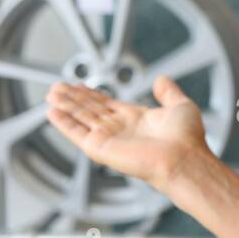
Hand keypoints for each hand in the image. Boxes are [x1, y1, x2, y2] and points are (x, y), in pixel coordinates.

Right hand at [44, 76, 210, 201]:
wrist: (183, 158)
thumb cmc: (186, 138)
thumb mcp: (180, 106)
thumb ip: (169, 92)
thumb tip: (162, 79)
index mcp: (136, 118)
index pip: (107, 104)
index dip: (92, 94)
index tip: (79, 86)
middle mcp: (120, 128)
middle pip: (90, 109)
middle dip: (73, 98)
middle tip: (57, 87)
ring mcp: (109, 138)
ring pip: (81, 118)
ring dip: (65, 106)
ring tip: (51, 94)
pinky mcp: (100, 148)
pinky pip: (77, 133)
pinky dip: (63, 123)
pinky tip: (52, 112)